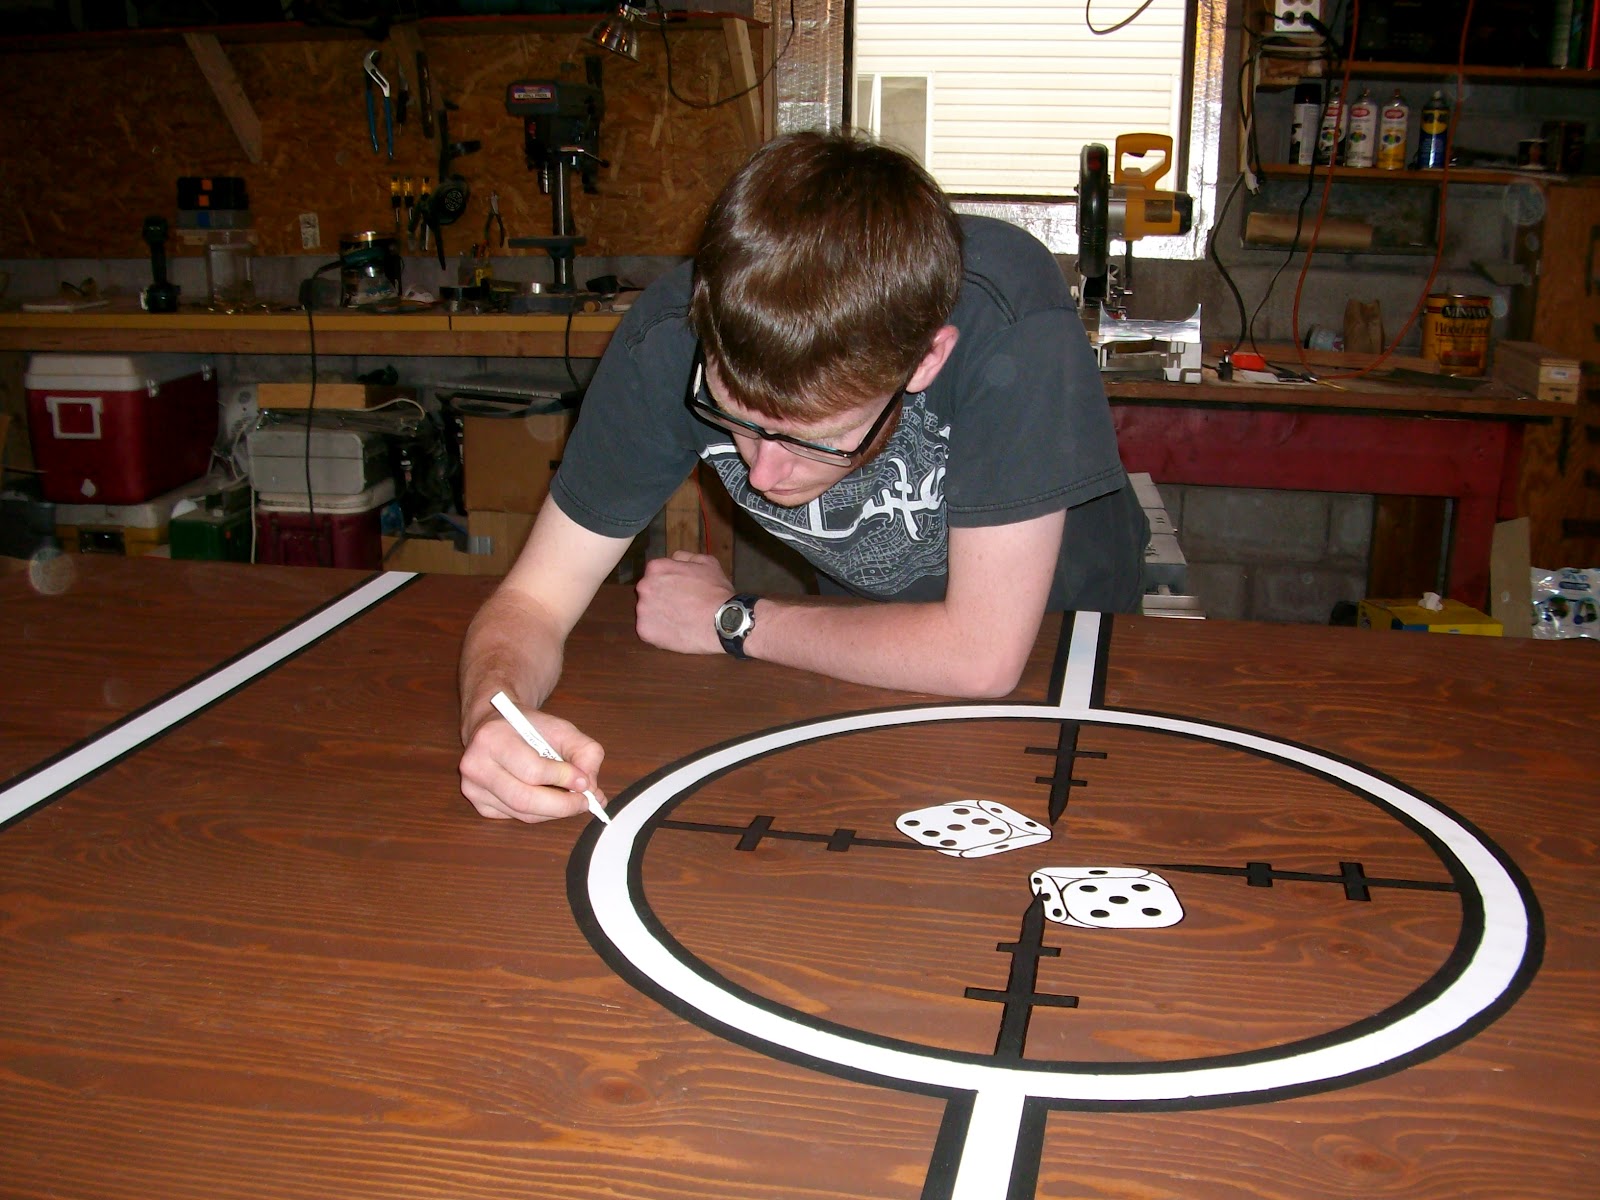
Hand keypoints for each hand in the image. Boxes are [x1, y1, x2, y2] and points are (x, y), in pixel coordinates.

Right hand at [459, 708, 606, 822]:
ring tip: (574, 800)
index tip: (585, 782)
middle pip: (524, 799)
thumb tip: (591, 788)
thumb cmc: (527, 727)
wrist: (493, 725)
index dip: (563, 779)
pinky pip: (517, 817)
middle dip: (562, 805)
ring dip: (554, 811)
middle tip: (586, 801)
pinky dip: (541, 813)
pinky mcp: (479, 804)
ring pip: (523, 814)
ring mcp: (473, 788)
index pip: (532, 770)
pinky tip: (550, 799)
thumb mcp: (560, 728)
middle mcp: (475, 765)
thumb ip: (583, 752)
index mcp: (492, 739)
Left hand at [635, 551, 735, 654]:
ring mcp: (643, 610)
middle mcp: (645, 586)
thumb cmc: (716, 592)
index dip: (668, 583)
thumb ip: (685, 557)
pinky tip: (676, 632)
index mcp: (656, 568)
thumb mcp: (707, 563)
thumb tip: (674, 558)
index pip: (655, 574)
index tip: (680, 591)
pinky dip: (659, 633)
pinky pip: (648, 631)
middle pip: (648, 592)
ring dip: (659, 616)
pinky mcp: (645, 630)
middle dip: (661, 599)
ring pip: (647, 613)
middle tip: (680, 607)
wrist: (722, 621)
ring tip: (680, 621)